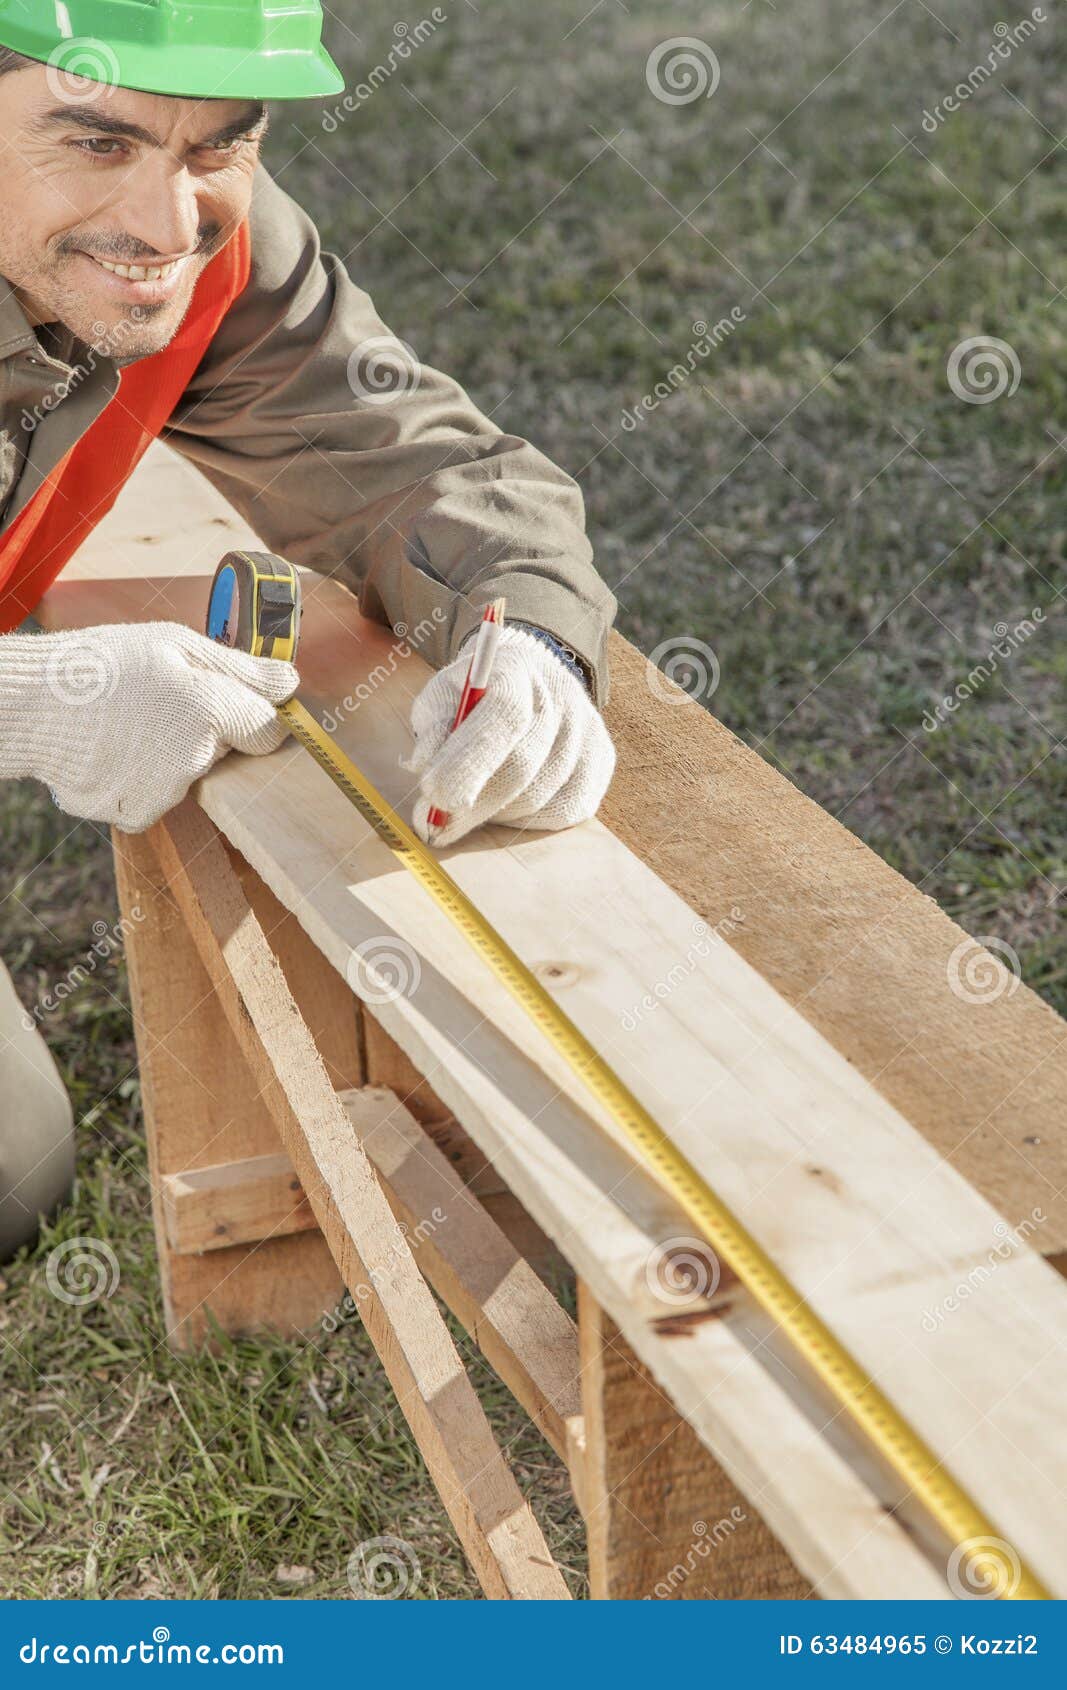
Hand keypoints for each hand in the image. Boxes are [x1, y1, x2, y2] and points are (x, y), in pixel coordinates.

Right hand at [0, 622, 297, 832]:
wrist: (30, 707)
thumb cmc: (101, 665)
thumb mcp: (174, 643)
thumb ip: (241, 669)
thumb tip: (291, 683)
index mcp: (210, 710)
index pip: (268, 732)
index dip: (250, 714)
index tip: (226, 702)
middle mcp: (193, 759)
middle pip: (223, 751)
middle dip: (203, 730)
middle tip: (157, 703)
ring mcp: (164, 793)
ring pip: (187, 775)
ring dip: (168, 755)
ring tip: (126, 724)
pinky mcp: (135, 815)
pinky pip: (155, 799)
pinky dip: (139, 780)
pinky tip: (113, 751)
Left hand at [405, 625, 615, 845]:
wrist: (529, 678)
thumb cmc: (475, 694)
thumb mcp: (443, 695)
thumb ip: (433, 727)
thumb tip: (423, 767)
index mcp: (516, 669)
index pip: (504, 716)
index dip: (469, 760)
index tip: (435, 796)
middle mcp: (560, 697)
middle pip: (522, 765)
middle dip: (474, 804)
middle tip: (437, 826)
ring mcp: (587, 731)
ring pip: (539, 797)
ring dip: (496, 813)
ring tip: (472, 804)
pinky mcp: (600, 761)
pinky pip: (564, 811)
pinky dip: (527, 820)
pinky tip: (505, 805)